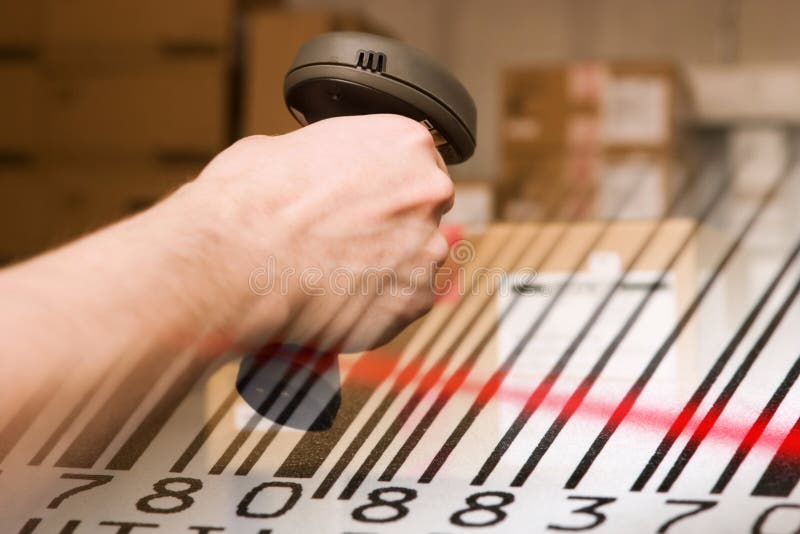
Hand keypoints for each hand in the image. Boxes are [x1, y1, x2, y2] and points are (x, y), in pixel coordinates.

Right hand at [174, 114, 454, 352]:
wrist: (238, 263)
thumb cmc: (251, 202)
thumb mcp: (280, 149)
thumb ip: (322, 158)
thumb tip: (313, 171)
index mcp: (403, 140)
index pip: (417, 164)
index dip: (388, 186)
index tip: (366, 202)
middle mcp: (428, 190)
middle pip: (425, 211)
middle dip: (394, 225)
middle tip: (348, 240)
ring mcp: (428, 248)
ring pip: (417, 260)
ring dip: (388, 268)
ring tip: (335, 275)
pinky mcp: (416, 299)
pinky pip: (405, 302)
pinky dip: (379, 306)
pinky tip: (340, 301)